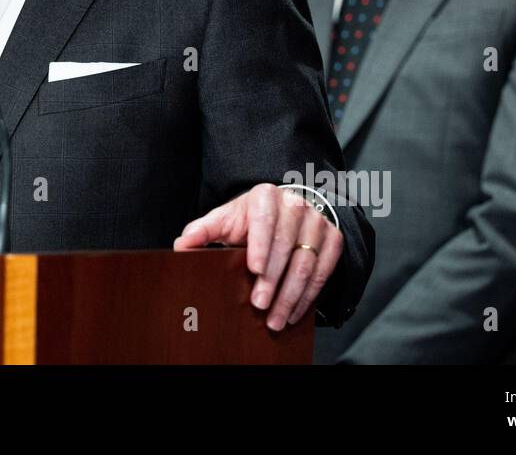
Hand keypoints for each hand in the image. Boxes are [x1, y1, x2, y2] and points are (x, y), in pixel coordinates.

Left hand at [173, 183, 341, 330]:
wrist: (286, 212)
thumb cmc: (251, 219)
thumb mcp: (226, 220)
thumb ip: (203, 231)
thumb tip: (182, 246)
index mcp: (265, 196)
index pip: (265, 220)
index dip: (261, 245)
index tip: (254, 269)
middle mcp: (295, 204)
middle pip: (286, 245)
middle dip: (273, 279)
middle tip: (260, 304)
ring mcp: (317, 221)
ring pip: (306, 262)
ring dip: (290, 295)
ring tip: (275, 318)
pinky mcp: (333, 238)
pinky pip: (323, 271)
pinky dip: (309, 295)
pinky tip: (293, 312)